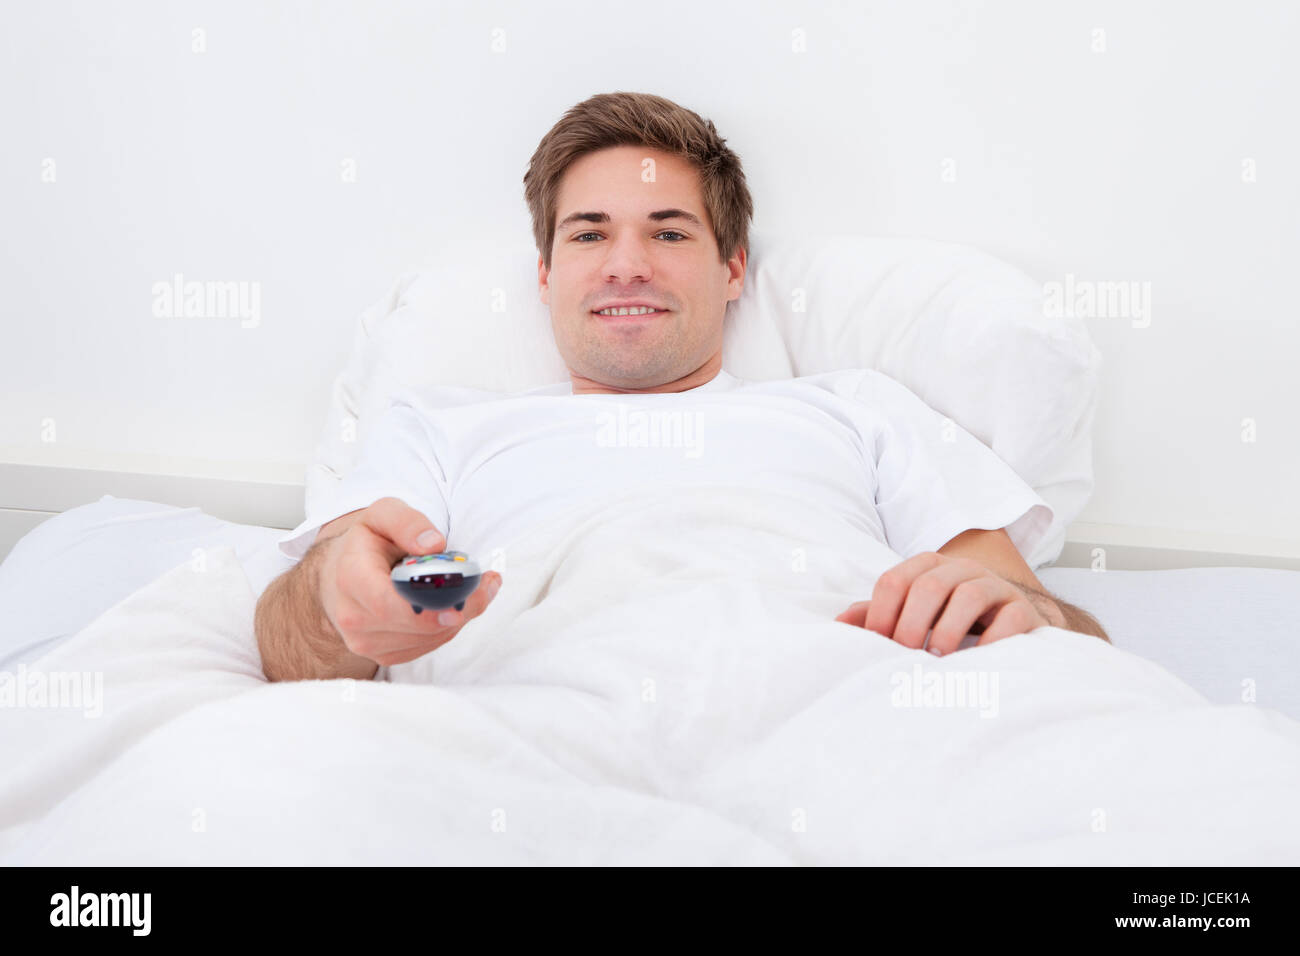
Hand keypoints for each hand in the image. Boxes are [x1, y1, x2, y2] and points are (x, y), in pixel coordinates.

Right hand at [315, 497, 502, 666]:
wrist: (338, 577)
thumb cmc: (365, 544)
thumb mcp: (381, 515)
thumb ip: (406, 522)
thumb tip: (434, 544)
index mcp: (350, 578)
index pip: (386, 603)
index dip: (424, 608)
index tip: (460, 598)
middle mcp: (354, 618)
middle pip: (416, 625)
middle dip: (460, 606)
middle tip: (487, 583)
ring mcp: (368, 642)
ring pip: (430, 636)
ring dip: (461, 614)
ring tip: (478, 587)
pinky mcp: (385, 655)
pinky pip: (430, 645)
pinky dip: (450, 625)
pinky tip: (458, 603)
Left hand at [834, 552, 1056, 655]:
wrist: (1015, 623)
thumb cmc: (952, 620)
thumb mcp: (914, 613)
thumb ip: (878, 614)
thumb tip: (838, 624)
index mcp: (928, 567)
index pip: (894, 580)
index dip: (880, 614)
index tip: (878, 646)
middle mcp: (962, 569)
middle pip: (930, 585)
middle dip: (911, 624)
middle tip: (906, 656)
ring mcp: (996, 586)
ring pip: (970, 595)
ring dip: (948, 630)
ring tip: (937, 660)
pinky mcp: (1023, 609)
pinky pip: (1010, 618)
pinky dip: (992, 640)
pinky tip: (976, 663)